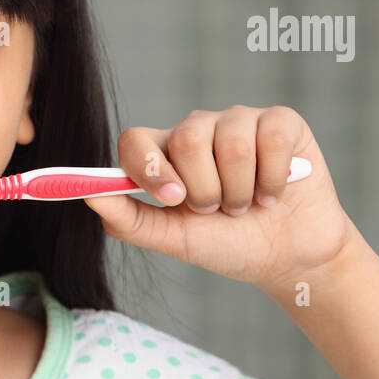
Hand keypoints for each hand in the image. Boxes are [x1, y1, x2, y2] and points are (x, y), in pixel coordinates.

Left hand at [82, 105, 358, 288]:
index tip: (173, 199)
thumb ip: (129, 220)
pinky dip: (273, 179)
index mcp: (164, 154)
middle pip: (186, 140)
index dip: (150, 166)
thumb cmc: (227, 244)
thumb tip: (90, 198)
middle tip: (219, 210)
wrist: (287, 257)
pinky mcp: (281, 122)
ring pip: (231, 143)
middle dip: (206, 190)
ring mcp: (239, 121)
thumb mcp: (173, 239)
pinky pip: (269, 139)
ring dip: (241, 191)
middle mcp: (198, 130)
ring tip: (247, 205)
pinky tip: (274, 193)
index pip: (135, 139)